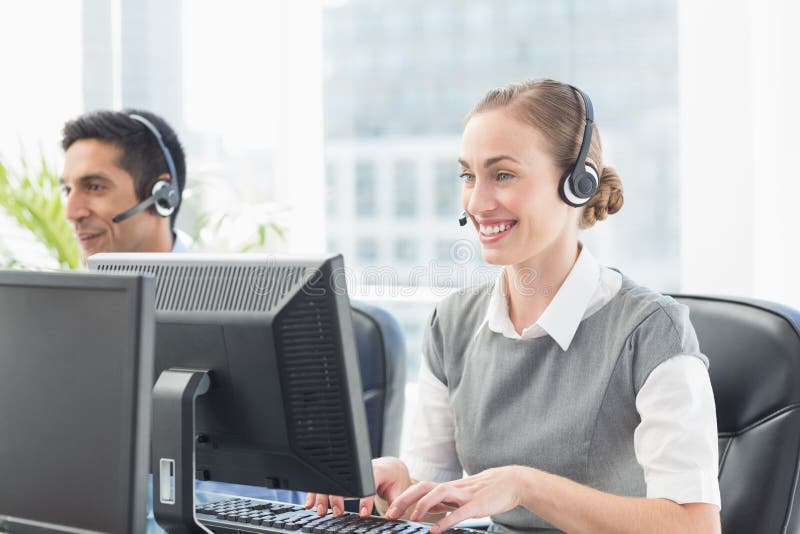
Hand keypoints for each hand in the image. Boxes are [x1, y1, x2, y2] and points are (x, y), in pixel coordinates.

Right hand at [305, 457, 412, 517]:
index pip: (367, 485)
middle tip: (338, 513)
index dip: (364, 500)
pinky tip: (310, 504)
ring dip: (324, 497)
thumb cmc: (392, 479)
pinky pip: (326, 483)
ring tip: (321, 511)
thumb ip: (396, 503)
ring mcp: (347, 472)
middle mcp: (359, 470)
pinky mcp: (340, 476)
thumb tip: (391, 517)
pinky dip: (316, 493)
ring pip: (331, 482)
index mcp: (376, 471)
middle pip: (343, 481)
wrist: (389, 466)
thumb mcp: (398, 490)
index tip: (363, 514)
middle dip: (338, 497)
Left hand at [385, 466, 528, 532]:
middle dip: (406, 498)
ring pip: (440, 492)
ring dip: (424, 504)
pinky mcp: (477, 504)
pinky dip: (446, 520)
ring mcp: (465, 495)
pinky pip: (459, 512)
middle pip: (425, 486)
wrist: (513, 482)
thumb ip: (445, 501)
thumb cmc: (488, 490)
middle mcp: (454, 488)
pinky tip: (435, 530)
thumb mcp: (462, 495)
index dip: (405, 497)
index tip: (391, 510)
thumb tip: (427, 508)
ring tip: (412, 517)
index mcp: (450, 488)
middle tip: (391, 513)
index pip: (422, 488)